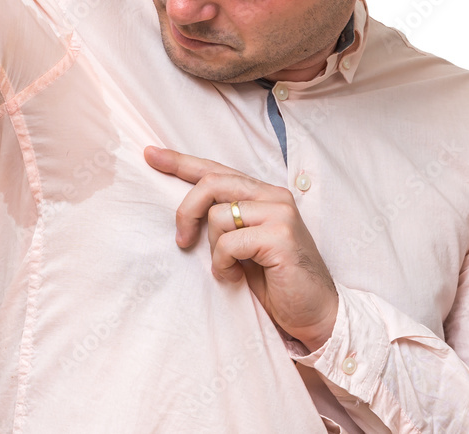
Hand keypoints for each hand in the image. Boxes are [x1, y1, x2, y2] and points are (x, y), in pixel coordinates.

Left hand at [144, 146, 338, 350]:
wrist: (317, 314)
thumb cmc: (276, 282)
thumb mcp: (244, 245)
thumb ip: (225, 222)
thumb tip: (184, 212)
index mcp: (263, 194)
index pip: (216, 169)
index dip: (181, 162)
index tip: (150, 154)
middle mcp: (273, 196)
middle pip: (212, 183)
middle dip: (186, 212)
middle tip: (181, 241)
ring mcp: (280, 213)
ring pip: (218, 216)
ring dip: (212, 249)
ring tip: (227, 268)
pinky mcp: (280, 236)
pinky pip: (229, 243)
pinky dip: (223, 264)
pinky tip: (235, 277)